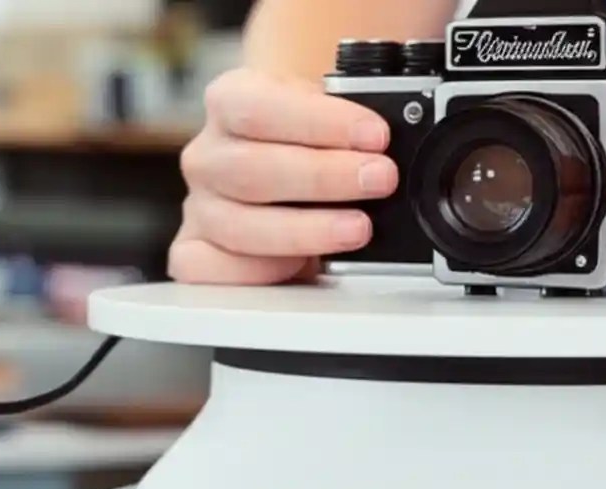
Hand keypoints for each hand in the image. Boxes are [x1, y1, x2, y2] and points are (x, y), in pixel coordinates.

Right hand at [169, 68, 398, 284]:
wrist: (285, 163)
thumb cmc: (306, 138)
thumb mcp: (328, 111)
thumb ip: (353, 118)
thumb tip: (407, 128)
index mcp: (230, 101)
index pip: (258, 108)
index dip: (320, 123)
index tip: (375, 135)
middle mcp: (208, 155)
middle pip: (250, 169)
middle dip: (323, 177)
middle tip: (378, 180)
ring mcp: (200, 207)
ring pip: (238, 225)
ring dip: (305, 229)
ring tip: (358, 228)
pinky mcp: (198, 252)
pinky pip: (211, 269)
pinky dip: (258, 270)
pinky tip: (301, 265)